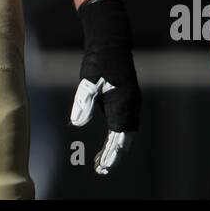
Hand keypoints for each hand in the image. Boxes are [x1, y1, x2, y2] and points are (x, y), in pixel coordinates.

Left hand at [69, 0, 139, 174]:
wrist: (112, 41)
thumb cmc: (99, 60)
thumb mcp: (87, 81)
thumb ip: (84, 102)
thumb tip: (77, 123)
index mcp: (122, 103)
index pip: (119, 136)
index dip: (111, 154)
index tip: (103, 167)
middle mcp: (131, 105)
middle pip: (126, 138)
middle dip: (115, 155)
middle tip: (101, 169)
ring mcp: (132, 102)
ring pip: (127, 132)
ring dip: (116, 147)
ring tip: (100, 162)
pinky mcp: (128, 98)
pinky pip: (126, 123)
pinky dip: (118, 135)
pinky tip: (107, 142)